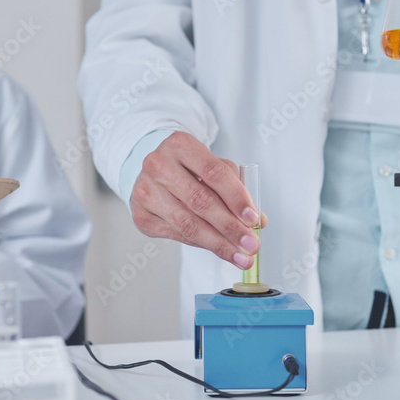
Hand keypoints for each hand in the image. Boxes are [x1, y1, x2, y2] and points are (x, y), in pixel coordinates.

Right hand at [130, 132, 267, 268]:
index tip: (253, 218)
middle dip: (230, 227)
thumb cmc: (188, 169)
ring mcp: (145, 191)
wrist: (154, 173)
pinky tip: (219, 249)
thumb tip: (258, 221)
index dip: (236, 197)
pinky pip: (178, 235)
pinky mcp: (141, 215)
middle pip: (200, 201)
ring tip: (240, 255)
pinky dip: (202, 244)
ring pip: (188, 224)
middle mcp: (158, 165)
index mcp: (179, 144)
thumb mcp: (211, 167)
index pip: (213, 172)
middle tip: (252, 244)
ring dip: (219, 243)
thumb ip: (236, 189)